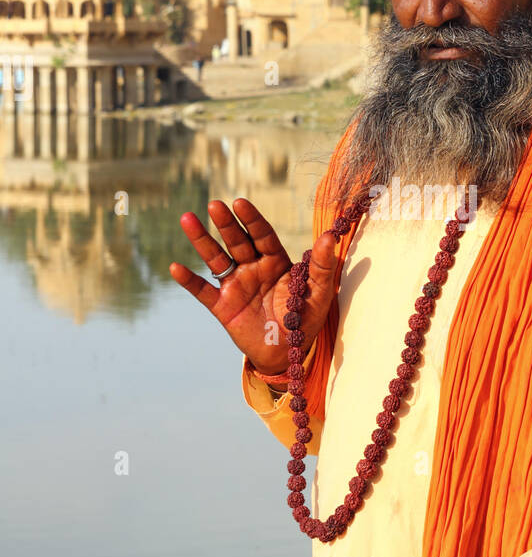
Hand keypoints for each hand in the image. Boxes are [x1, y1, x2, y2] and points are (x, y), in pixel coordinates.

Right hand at [169, 197, 336, 375]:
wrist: (287, 353)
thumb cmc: (304, 320)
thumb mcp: (319, 293)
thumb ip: (322, 265)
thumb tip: (330, 237)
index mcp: (275, 261)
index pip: (262, 235)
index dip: (251, 219)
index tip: (240, 203)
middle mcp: (252, 268)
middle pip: (237, 241)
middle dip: (226, 224)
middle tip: (215, 205)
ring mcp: (235, 285)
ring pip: (216, 259)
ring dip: (202, 240)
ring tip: (187, 219)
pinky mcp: (222, 306)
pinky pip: (203, 291)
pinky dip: (189, 280)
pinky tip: (176, 267)